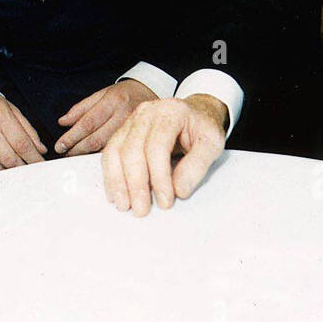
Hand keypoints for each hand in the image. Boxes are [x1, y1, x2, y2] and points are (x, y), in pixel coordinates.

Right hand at [0, 93, 47, 176]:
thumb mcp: (11, 110)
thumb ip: (28, 130)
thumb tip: (40, 149)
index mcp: (1, 118)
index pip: (21, 143)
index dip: (34, 158)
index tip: (41, 165)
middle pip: (8, 158)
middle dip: (22, 168)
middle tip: (29, 172)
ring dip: (7, 173)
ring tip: (15, 173)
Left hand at [54, 78, 156, 156]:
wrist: (150, 93)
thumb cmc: (124, 94)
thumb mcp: (102, 93)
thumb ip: (81, 108)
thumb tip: (63, 122)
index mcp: (113, 101)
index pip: (88, 122)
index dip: (72, 136)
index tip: (60, 145)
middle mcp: (124, 115)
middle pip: (96, 138)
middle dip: (76, 148)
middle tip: (64, 152)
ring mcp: (132, 129)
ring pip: (106, 147)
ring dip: (86, 154)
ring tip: (74, 155)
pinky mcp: (138, 139)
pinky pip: (116, 151)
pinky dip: (101, 155)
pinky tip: (91, 157)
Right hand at [100, 94, 228, 216]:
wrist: (196, 113)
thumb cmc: (203, 127)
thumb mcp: (212, 144)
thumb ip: (198, 166)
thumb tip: (179, 189)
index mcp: (170, 112)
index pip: (157, 146)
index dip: (159, 177)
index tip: (165, 200)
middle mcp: (147, 113)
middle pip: (132, 149)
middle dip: (136, 184)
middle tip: (141, 209)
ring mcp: (133, 121)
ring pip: (116, 151)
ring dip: (117, 182)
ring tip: (124, 204)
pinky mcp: (124, 131)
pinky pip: (110, 153)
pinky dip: (111, 175)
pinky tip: (115, 193)